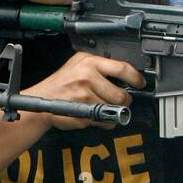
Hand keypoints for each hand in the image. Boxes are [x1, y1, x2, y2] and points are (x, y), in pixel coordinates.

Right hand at [24, 52, 144, 130]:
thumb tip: (125, 72)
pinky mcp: (82, 111)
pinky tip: (95, 114)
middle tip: (121, 101)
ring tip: (103, 107)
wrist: (42, 98)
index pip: (122, 68)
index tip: (140, 83)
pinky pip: (103, 120)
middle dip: (124, 101)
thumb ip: (100, 66)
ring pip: (113, 109)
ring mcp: (84, 95)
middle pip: (121, 94)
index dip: (135, 78)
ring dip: (112, 112)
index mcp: (89, 62)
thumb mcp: (78, 64)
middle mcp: (87, 76)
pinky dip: (103, 121)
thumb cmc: (62, 82)